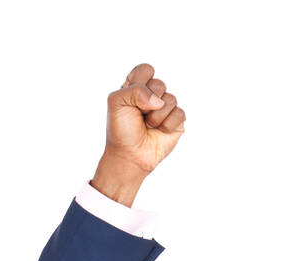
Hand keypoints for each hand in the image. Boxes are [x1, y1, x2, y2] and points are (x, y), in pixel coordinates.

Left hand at [91, 63, 186, 205]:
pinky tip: (158, 131)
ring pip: (171, 99)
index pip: (145, 69)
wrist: (129, 156)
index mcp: (136, 87)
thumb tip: (158, 100)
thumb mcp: (116, 103)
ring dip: (155, 116)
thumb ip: (134, 90)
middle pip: (159, 84)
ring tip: (147, 125)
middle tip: (139, 116)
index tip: (130, 98)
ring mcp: (166, 107)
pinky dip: (166, 125)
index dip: (139, 82)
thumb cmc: (120, 130)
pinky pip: (179, 113)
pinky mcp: (177, 120)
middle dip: (146, 103)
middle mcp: (152, 95)